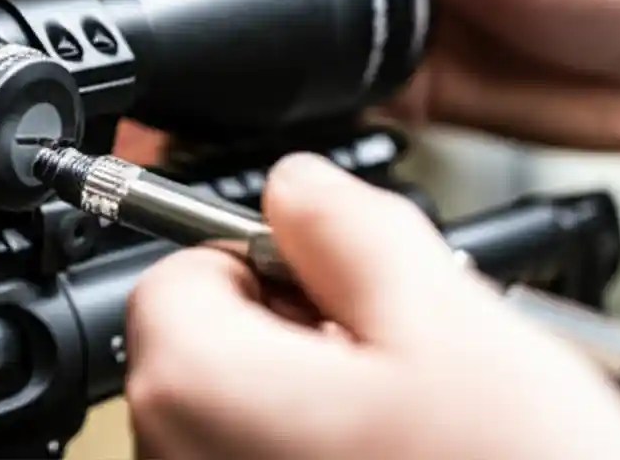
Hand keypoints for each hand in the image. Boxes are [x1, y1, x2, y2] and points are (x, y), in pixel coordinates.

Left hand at [124, 153, 619, 458]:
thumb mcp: (446, 321)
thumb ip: (349, 228)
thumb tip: (295, 186)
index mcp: (194, 384)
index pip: (181, 269)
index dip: (269, 259)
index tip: (338, 281)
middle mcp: (173, 454)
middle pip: (213, 343)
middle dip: (305, 328)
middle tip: (401, 357)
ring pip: (249, 409)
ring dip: (325, 395)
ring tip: (416, 423)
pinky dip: (324, 448)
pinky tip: (402, 459)